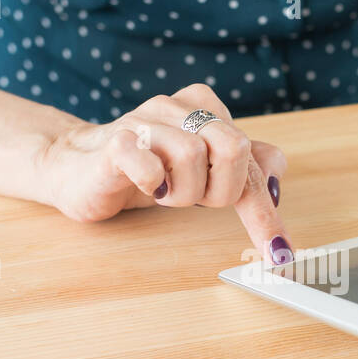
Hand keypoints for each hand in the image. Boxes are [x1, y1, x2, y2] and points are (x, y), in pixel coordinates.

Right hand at [39, 84, 291, 260]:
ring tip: (164, 193)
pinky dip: (154, 184)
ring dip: (183, 193)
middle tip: (196, 201)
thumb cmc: (145, 169)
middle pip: (232, 148)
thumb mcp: (200, 171)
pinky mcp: (114, 142)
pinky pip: (148, 163)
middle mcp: (177, 106)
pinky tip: (148, 187)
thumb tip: (275, 174)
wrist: (77, 167)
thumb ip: (240, 167)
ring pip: (193, 156)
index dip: (265, 210)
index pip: (252, 156)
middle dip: (221, 191)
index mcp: (204, 108)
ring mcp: (144, 120)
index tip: (280, 252)